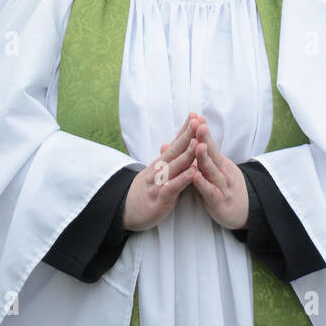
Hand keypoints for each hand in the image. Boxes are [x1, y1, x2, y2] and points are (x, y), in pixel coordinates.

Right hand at [122, 115, 198, 231]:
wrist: (126, 210)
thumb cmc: (148, 190)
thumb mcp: (157, 171)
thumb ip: (169, 158)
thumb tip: (175, 141)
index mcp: (162, 162)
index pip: (176, 142)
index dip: (186, 129)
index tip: (196, 115)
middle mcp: (160, 169)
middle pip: (176, 150)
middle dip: (188, 135)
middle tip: (198, 121)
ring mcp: (159, 183)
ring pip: (175, 167)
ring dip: (187, 155)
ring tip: (198, 143)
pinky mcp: (160, 199)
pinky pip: (172, 188)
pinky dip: (182, 179)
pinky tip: (192, 173)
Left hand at [191, 117, 248, 229]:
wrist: (245, 211)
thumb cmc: (222, 188)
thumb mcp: (210, 171)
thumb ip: (193, 158)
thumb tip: (167, 145)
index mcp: (218, 163)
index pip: (209, 144)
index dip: (202, 132)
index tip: (195, 117)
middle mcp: (222, 171)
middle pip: (212, 153)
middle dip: (204, 138)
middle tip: (197, 124)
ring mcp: (222, 186)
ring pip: (212, 170)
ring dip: (204, 158)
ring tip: (197, 146)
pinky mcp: (219, 202)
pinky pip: (210, 192)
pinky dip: (203, 184)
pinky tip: (196, 176)